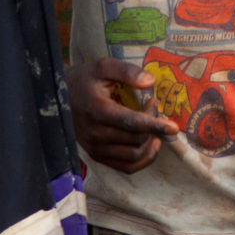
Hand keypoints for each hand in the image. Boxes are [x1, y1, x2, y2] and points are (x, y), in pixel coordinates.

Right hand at [68, 55, 179, 173]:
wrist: (60, 96)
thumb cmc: (85, 79)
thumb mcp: (104, 66)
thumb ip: (127, 71)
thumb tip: (150, 81)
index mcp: (98, 111)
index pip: (132, 123)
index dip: (155, 126)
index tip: (174, 127)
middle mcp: (95, 134)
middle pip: (136, 139)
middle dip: (153, 126)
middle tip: (154, 106)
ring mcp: (95, 148)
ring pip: (134, 156)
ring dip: (151, 143)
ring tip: (154, 126)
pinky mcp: (97, 156)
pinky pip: (127, 167)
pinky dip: (143, 159)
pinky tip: (150, 144)